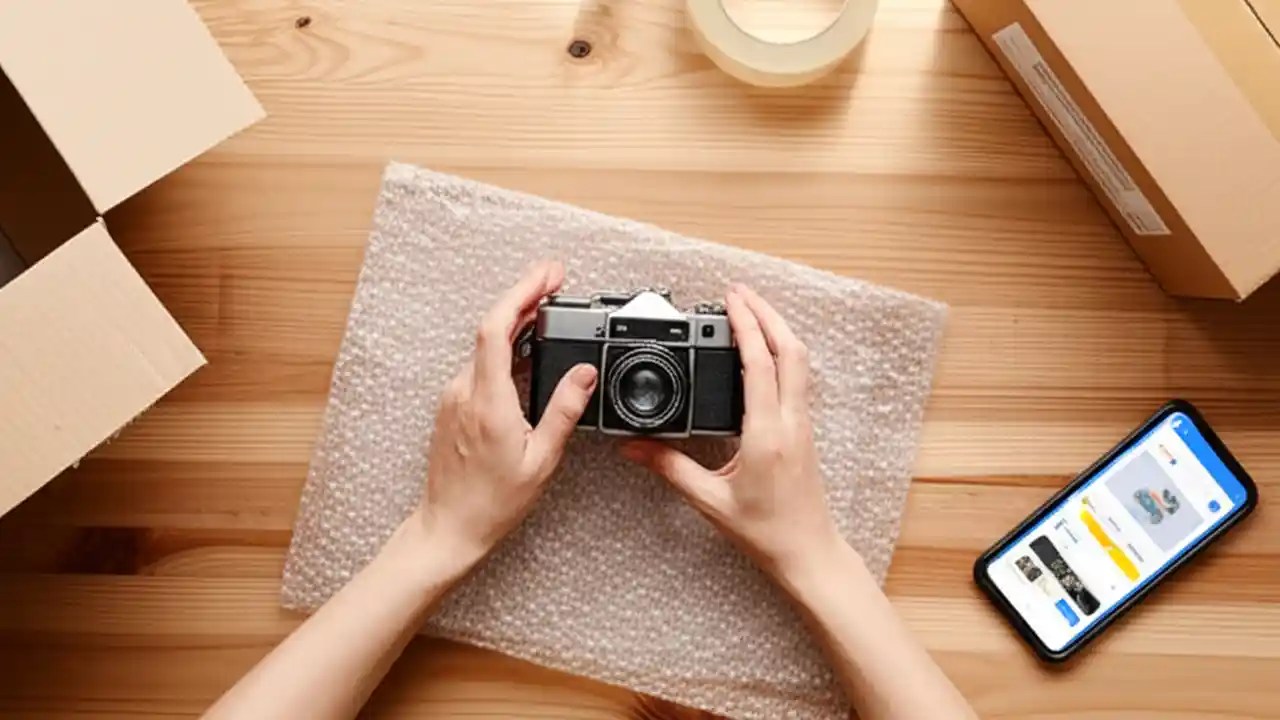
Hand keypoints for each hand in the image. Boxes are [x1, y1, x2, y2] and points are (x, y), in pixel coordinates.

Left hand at [416, 261, 597, 566]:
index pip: (496, 329)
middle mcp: (464, 392)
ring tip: (548, 311)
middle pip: (491, 328)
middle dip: (525, 298)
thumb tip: (583, 373)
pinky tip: (527, 352)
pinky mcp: (452, 405)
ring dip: (516, 323)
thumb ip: (564, 411)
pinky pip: (480, 365)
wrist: (449, 526)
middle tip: (556, 280)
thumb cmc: (493, 502)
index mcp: (488, 401)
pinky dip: (505, 348)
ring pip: (486, 346)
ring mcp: (454, 397)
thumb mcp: (541, 459)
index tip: (547, 276)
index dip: (521, 293)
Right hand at [621, 284, 841, 581]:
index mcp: (767, 434)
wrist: (808, 553)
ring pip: (800, 361)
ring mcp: (802, 424)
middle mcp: (790, 422)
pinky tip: (763, 351)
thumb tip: (633, 448)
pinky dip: (782, 353)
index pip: (760, 365)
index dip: (746, 327)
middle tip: (739, 292)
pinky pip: (798, 378)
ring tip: (750, 310)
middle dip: (767, 314)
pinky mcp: (804, 430)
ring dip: (777, 329)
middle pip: (790, 350)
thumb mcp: (709, 501)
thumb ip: (669, 468)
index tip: (730, 301)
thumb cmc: (766, 532)